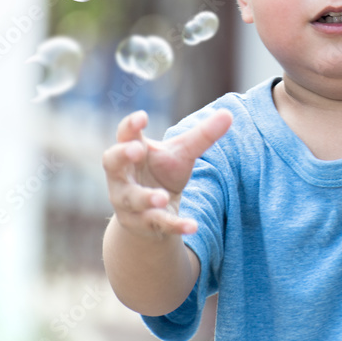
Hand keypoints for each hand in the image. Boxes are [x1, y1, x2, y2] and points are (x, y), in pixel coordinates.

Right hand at [102, 108, 232, 237]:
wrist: (151, 214)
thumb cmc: (163, 172)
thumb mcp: (182, 152)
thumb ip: (202, 135)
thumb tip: (228, 114)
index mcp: (131, 149)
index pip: (125, 134)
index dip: (131, 126)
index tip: (142, 117)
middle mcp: (122, 175)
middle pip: (112, 163)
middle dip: (122, 155)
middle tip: (136, 149)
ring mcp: (128, 201)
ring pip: (132, 199)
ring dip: (146, 198)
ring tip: (162, 197)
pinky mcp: (141, 224)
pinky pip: (157, 224)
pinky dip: (174, 225)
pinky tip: (192, 226)